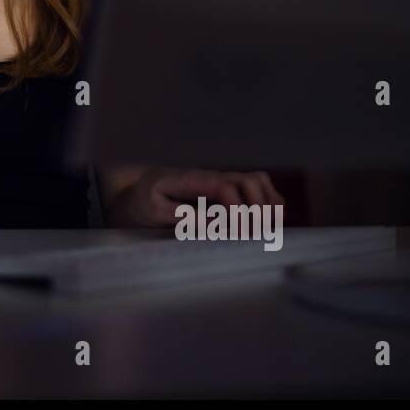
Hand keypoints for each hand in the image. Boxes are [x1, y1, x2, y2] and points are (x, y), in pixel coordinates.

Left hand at [130, 167, 283, 227]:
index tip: (238, 233)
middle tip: (257, 234)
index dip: (237, 211)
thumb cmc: (146, 200)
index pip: (225, 188)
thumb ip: (183, 216)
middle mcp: (212, 176)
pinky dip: (268, 201)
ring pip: (257, 180)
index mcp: (193, 180)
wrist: (140, 188)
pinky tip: (265, 222)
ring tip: (267, 228)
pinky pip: (255, 187)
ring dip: (269, 203)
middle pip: (250, 180)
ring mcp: (222, 180)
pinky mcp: (227, 187)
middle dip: (260, 207)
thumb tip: (215, 222)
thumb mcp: (155, 210)